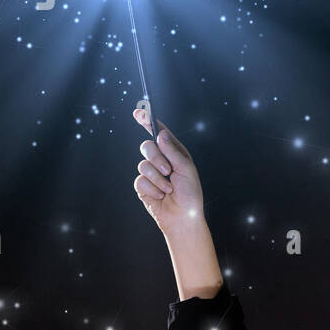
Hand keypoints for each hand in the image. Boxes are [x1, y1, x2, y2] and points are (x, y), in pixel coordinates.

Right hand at [132, 111, 206, 235]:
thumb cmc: (190, 194)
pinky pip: (140, 180)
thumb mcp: (186, 170)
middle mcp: (161, 160)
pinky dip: (153, 189)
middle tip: (169, 171)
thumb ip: (173, 152)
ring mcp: (150, 172)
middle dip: (157, 159)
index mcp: (174, 152)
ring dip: (158, 179)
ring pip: (143, 165)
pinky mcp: (143, 186)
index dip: (148, 121)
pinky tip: (161, 196)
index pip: (158, 133)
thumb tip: (161, 134)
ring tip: (169, 189)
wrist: (183, 217)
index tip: (138, 112)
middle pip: (147, 146)